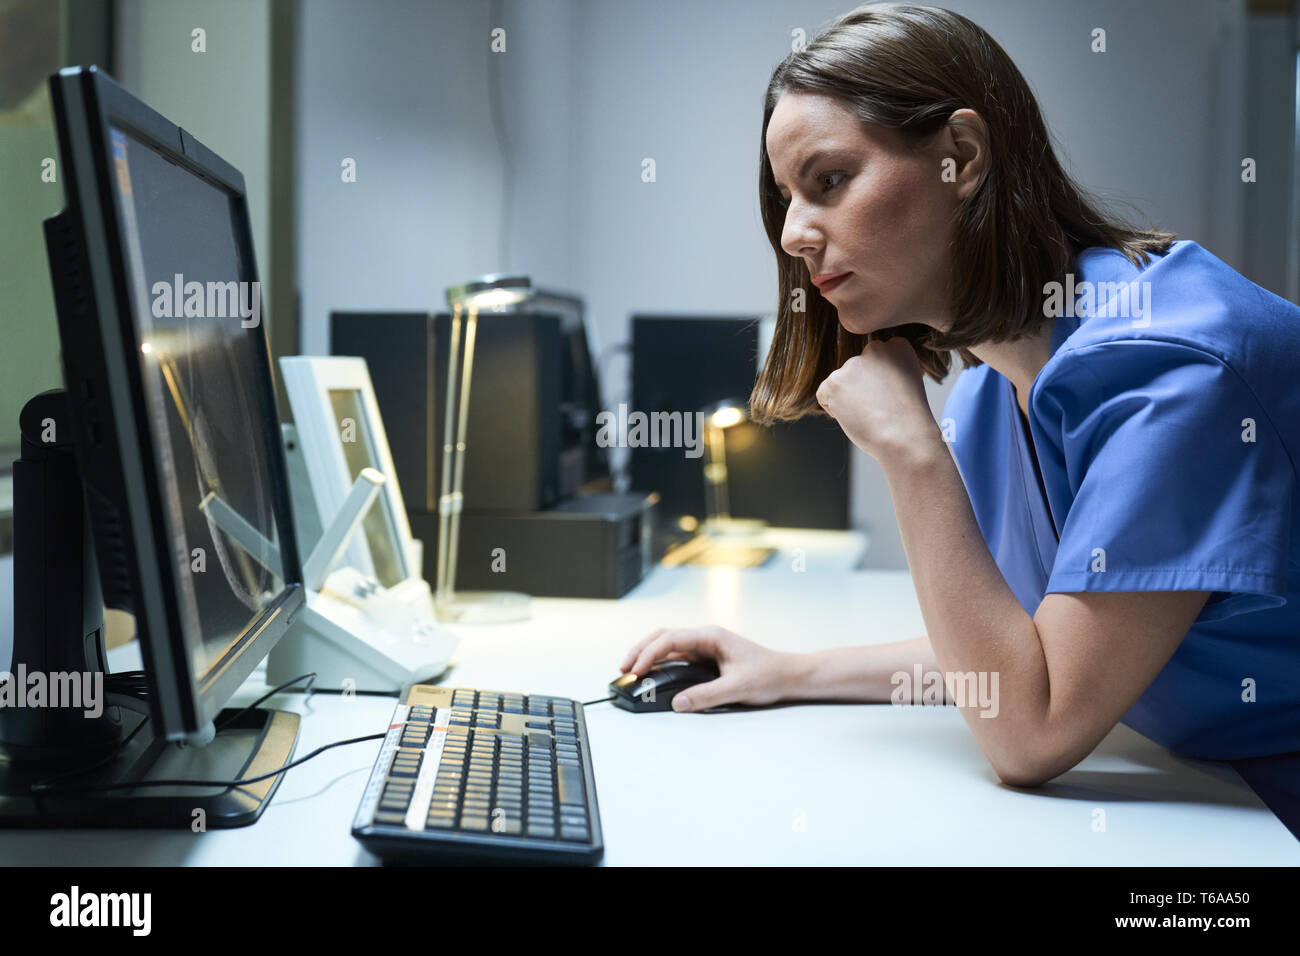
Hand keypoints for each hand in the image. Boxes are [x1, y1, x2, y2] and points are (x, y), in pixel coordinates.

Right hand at [618, 625, 796, 711]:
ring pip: (669, 644)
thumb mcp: (737, 688)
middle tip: (624, 667)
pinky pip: (678, 656)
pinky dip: (661, 662)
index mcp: (711, 636)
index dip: (649, 653)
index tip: (635, 668)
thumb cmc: (768, 675)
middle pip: (664, 636)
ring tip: (632, 670)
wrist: (789, 675)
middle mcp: (706, 637)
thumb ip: (706, 696)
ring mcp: (706, 647)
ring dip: (649, 654)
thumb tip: (677, 703)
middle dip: (641, 650)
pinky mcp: (707, 658)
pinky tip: (653, 673)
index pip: (670, 639)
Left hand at [815, 336, 939, 463]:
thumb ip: (887, 369)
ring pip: (840, 383)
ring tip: (871, 413)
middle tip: (882, 407)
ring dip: (848, 400)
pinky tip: (856, 416)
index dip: (881, 385)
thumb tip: (864, 374)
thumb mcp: (907, 382)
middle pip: (855, 371)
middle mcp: (875, 349)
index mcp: (897, 346)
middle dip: (862, 390)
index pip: (875, 361)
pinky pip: (824, 395)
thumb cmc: (908, 419)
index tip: (894, 396)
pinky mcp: (835, 381)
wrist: (905, 437)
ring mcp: (854, 363)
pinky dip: (834, 410)